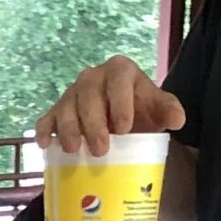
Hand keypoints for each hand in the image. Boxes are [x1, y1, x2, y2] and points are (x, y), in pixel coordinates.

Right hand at [38, 56, 187, 155]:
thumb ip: (167, 109)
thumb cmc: (140, 112)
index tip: (125, 129)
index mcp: (120, 70)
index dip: (120, 104)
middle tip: (101, 149)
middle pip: (88, 95)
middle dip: (93, 123)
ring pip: (65, 107)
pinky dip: (44, 131)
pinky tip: (46, 145)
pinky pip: (46, 118)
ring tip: (74, 150)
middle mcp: (92, 76)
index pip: (118, 81)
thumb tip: (176, 120)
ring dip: (68, 129)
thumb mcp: (158, 108)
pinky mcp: (55, 111)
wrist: (122, 120)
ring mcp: (71, 93)